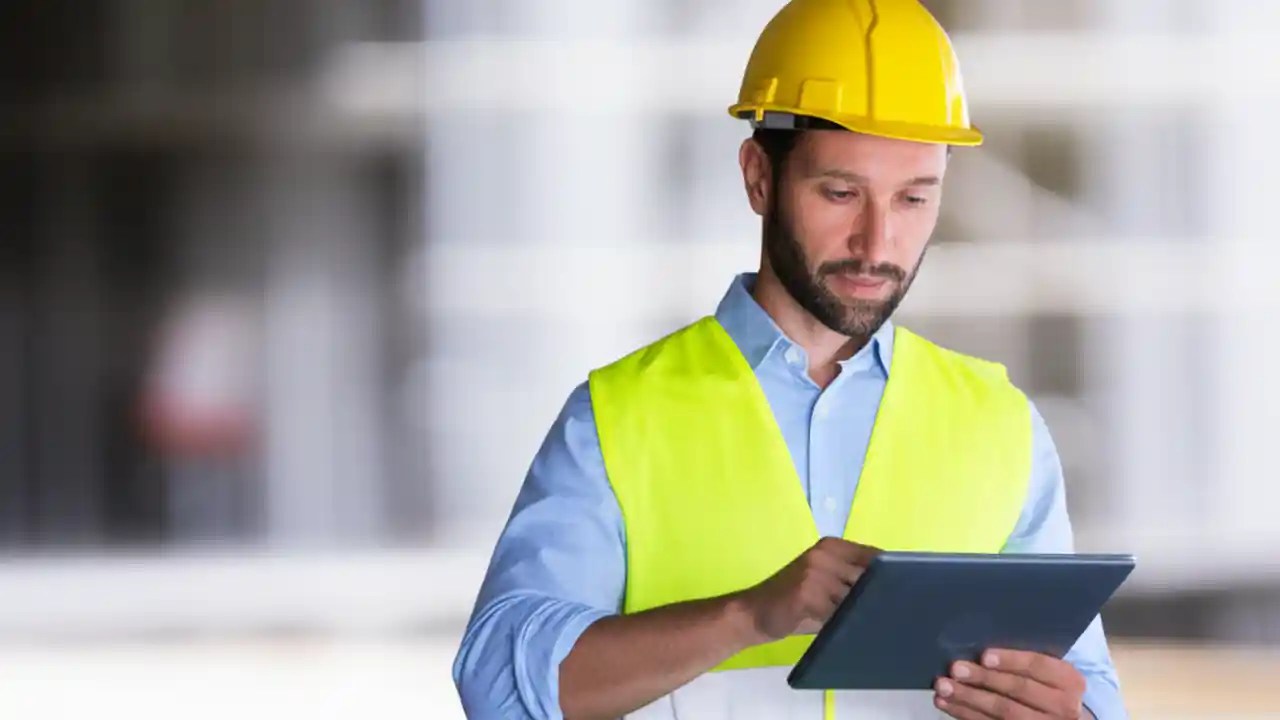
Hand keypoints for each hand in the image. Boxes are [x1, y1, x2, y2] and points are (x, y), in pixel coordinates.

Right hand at [735, 537, 878, 641]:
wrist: (753, 612)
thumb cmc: (794, 602)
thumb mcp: (824, 583)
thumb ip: (851, 581)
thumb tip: (892, 592)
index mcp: (831, 546)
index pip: (874, 556)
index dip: (892, 575)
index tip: (901, 594)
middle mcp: (825, 553)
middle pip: (870, 576)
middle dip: (879, 596)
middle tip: (885, 615)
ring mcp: (816, 572)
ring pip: (856, 597)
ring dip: (861, 614)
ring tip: (860, 625)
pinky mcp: (808, 593)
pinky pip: (838, 613)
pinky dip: (843, 625)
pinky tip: (840, 631)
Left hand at [934, 649, 1089, 718]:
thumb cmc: (1050, 686)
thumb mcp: (1052, 671)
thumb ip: (1027, 660)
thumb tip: (981, 643)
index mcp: (1069, 681)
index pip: (1039, 666)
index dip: (1011, 660)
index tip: (984, 656)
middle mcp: (1063, 707)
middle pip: (1019, 691)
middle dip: (984, 679)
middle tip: (956, 669)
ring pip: (1004, 713)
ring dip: (968, 699)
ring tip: (943, 687)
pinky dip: (965, 714)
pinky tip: (947, 704)